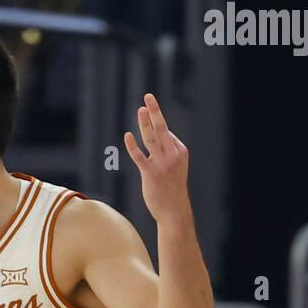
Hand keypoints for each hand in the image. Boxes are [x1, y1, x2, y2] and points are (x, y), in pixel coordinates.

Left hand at [124, 93, 190, 225]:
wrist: (174, 211)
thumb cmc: (172, 188)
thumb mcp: (175, 166)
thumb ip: (167, 151)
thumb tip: (157, 137)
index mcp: (180, 151)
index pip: (166, 133)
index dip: (156, 128)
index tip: (150, 126)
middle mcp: (172, 154)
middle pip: (162, 128)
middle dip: (155, 111)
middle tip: (148, 96)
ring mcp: (162, 163)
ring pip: (151, 138)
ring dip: (145, 122)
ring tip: (140, 109)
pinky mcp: (151, 173)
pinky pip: (140, 156)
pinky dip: (133, 146)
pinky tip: (127, 136)